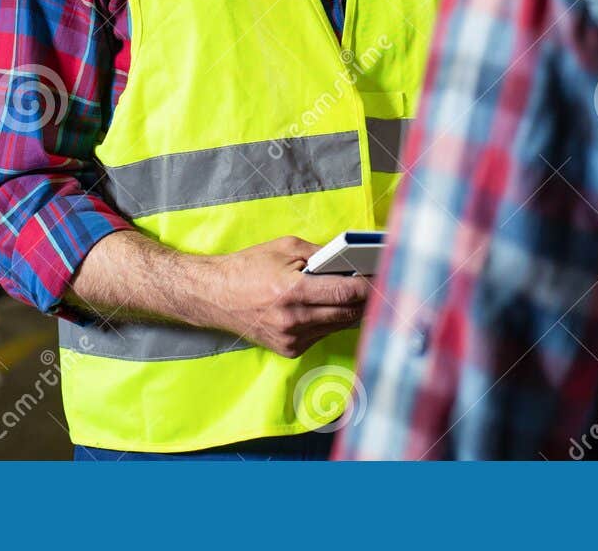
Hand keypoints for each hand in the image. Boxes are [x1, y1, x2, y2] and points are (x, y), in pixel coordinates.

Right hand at [204, 236, 370, 358]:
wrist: (214, 295)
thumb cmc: (247, 267)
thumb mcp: (284, 248)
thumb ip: (320, 254)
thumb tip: (350, 260)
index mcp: (293, 290)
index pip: (346, 292)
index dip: (369, 286)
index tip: (383, 278)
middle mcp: (295, 319)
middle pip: (348, 313)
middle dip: (364, 299)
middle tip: (376, 285)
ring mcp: (292, 338)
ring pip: (338, 326)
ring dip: (349, 310)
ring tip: (356, 294)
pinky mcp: (290, 350)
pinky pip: (322, 334)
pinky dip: (329, 320)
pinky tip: (326, 307)